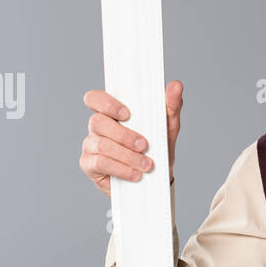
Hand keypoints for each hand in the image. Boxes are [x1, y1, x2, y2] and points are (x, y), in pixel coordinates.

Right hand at [80, 80, 183, 197]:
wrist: (154, 181)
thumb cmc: (156, 150)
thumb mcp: (167, 129)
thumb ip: (171, 107)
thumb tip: (176, 85)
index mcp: (111, 113)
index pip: (95, 98)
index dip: (106, 103)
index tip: (126, 114)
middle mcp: (97, 127)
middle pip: (97, 121)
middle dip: (123, 134)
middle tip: (144, 145)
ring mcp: (90, 146)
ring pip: (101, 144)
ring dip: (126, 155)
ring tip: (146, 164)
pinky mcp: (89, 165)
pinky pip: (100, 163)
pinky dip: (121, 169)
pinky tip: (135, 175)